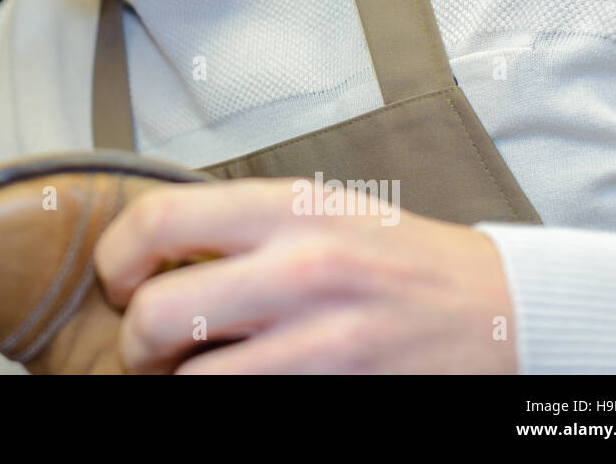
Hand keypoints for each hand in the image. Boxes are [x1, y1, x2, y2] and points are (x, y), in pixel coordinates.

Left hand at [93, 178, 516, 372]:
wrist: (500, 309)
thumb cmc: (400, 257)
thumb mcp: (321, 209)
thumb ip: (242, 224)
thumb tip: (157, 249)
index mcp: (288, 206)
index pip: (157, 220)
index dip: (114, 257)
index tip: (117, 280)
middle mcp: (301, 267)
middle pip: (156, 313)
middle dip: (133, 344)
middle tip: (145, 349)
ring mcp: (323, 338)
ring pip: (195, 379)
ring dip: (178, 383)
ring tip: (192, 372)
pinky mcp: (342, 391)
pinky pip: (248, 408)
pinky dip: (229, 402)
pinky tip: (243, 385)